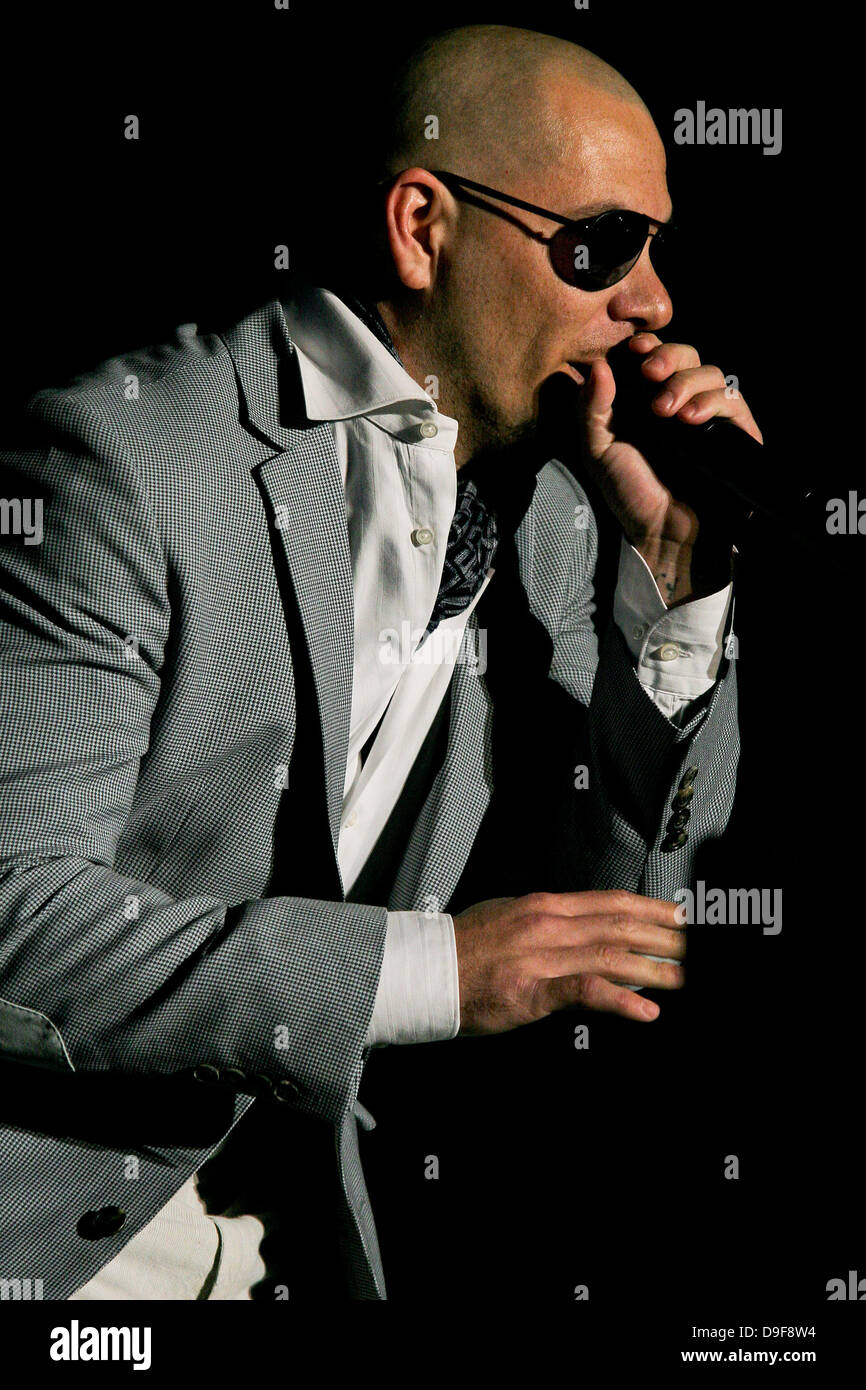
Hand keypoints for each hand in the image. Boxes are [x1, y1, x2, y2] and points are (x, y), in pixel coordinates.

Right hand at [452, 889, 686, 1033]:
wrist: (423, 971)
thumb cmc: (462, 947)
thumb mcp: (509, 914)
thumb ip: (547, 918)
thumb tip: (581, 921)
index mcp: (545, 904)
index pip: (611, 901)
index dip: (651, 908)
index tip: (681, 916)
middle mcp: (549, 924)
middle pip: (621, 925)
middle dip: (665, 937)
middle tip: (697, 948)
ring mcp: (542, 957)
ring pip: (612, 955)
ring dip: (656, 969)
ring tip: (685, 980)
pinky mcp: (532, 992)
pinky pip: (584, 992)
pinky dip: (620, 1000)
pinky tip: (647, 1012)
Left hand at [579, 334, 762, 603]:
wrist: (664, 534)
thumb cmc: (631, 494)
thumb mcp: (598, 451)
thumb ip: (592, 409)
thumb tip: (597, 365)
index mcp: (648, 401)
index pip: (655, 356)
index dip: (648, 346)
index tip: (634, 350)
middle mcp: (681, 403)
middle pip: (686, 355)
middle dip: (668, 357)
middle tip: (650, 374)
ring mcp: (710, 416)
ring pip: (710, 373)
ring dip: (686, 383)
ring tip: (667, 411)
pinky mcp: (735, 432)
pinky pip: (732, 400)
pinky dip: (711, 402)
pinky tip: (690, 419)